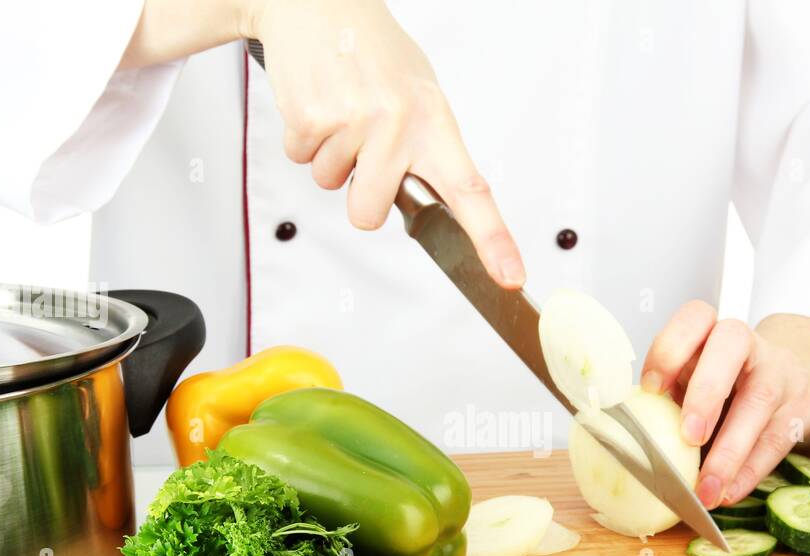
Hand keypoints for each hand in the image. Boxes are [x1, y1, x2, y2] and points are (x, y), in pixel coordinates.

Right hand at [121, 0, 524, 288]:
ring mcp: (353, 123)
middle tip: (361, 146)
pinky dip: (303, 138)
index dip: (492, 240)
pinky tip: (317, 101)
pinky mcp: (310, 118)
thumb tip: (434, 204)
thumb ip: (427, 149)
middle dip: (357, 193)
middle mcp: (398, 125)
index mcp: (434, 121)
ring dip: (329, 155)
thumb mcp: (418, 93)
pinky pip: (300, 160)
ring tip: (340, 108)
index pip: (471, 191)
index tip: (509, 275)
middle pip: (369, 214)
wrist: (317, 1)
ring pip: (330, 185)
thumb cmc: (373, 51)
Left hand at [639, 306, 809, 507]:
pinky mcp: (803, 407)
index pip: (694, 317)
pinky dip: (750, 472)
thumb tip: (629, 445)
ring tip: (706, 488)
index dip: (670, 349)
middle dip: (707, 390)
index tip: (651, 389)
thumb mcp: (693, 383)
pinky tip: (729, 492)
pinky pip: (777, 439)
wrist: (790, 385)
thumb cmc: (726, 387)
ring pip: (759, 400)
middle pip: (732, 344)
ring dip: (730, 451)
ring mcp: (780, 372)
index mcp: (710, 333)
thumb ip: (668, 401)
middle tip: (689, 436)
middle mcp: (748, 344)